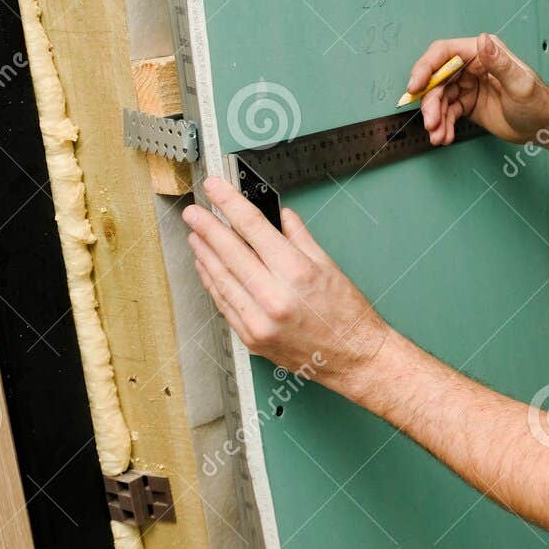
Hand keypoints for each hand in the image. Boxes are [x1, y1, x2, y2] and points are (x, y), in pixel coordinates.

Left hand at [182, 176, 392, 396]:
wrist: (355, 359)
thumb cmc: (349, 316)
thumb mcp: (329, 267)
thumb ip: (299, 238)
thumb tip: (279, 217)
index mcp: (296, 274)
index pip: (253, 228)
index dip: (229, 203)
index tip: (214, 189)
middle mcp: (273, 298)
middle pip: (229, 252)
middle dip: (207, 227)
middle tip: (193, 212)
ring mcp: (258, 321)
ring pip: (220, 279)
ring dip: (205, 254)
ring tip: (196, 236)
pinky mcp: (251, 338)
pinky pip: (224, 304)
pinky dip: (212, 283)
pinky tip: (207, 268)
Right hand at [408, 32, 548, 146]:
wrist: (543, 127)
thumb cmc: (538, 102)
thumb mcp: (520, 83)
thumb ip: (499, 63)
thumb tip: (482, 40)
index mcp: (482, 52)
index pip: (444, 53)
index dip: (426, 68)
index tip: (415, 86)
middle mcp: (471, 66)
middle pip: (437, 79)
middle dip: (430, 101)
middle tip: (430, 121)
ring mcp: (467, 85)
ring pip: (439, 98)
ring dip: (435, 117)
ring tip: (438, 135)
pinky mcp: (467, 103)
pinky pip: (447, 112)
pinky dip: (443, 125)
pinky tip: (444, 136)